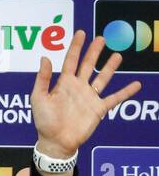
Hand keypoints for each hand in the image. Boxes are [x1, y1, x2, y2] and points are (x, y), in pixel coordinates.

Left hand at [31, 30, 140, 158]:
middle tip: (101, 38)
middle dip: (94, 52)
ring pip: (102, 78)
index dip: (76, 47)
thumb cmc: (44, 121)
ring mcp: (89, 97)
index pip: (70, 60)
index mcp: (63, 83)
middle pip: (87, 65)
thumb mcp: (38, 98)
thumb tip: (45, 57)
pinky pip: (114, 98)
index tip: (81, 33)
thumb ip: (42, 78)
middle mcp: (78, 87)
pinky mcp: (98, 109)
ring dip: (110, 67)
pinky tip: (136, 84)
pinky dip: (126, 92)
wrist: (55, 142)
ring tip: (118, 55)